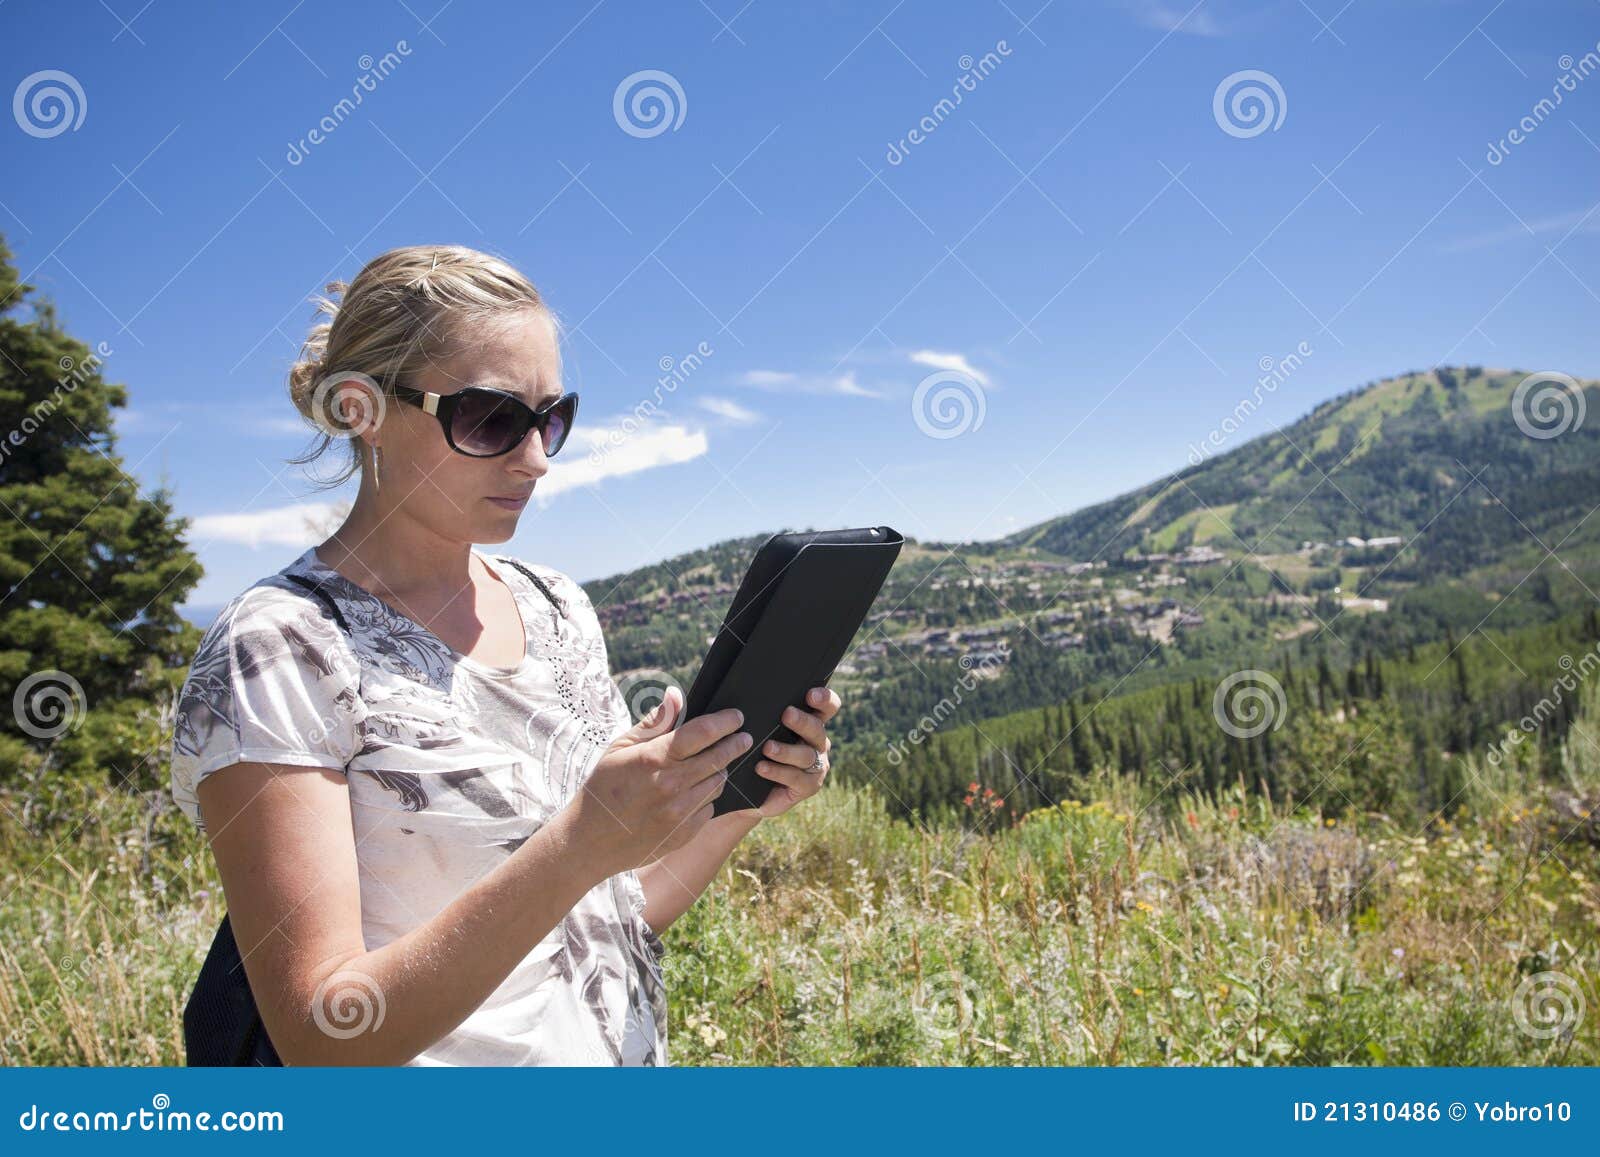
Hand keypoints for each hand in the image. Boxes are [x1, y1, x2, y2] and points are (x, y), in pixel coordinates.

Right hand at [566, 686, 748, 876]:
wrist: (590, 841)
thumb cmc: (604, 787)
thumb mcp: (620, 748)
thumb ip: (654, 723)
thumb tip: (677, 695)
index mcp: (654, 759)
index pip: (703, 733)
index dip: (725, 722)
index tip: (737, 717)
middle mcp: (671, 785)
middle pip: (719, 758)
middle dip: (737, 744)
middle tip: (744, 737)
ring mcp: (679, 813)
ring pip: (718, 783)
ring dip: (720, 771)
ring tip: (715, 764)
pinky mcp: (684, 834)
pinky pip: (709, 808)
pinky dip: (706, 798)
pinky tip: (695, 793)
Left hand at [752, 685, 839, 818]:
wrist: (752, 791)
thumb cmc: (757, 752)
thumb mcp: (762, 732)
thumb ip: (765, 717)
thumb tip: (748, 701)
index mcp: (811, 723)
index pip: (827, 707)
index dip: (825, 699)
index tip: (811, 694)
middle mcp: (818, 743)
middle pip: (817, 729)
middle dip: (802, 721)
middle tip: (787, 715)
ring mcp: (816, 765)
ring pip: (806, 755)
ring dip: (786, 750)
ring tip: (767, 748)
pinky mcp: (809, 786)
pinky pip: (796, 777)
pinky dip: (777, 771)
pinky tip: (761, 767)